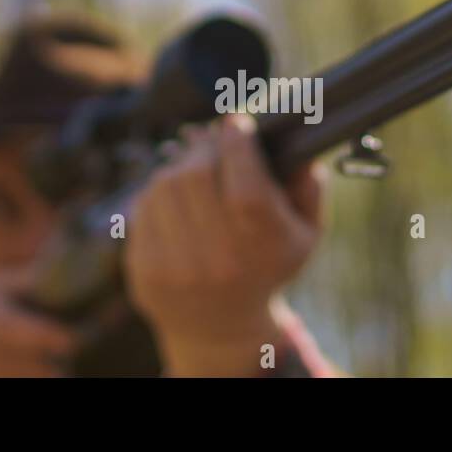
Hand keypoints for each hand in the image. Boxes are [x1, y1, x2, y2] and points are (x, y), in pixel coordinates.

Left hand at [125, 113, 324, 375]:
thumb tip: (302, 152)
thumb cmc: (267, 268)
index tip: (235, 123)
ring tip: (194, 170)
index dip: (237, 140)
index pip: (244, 178)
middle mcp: (217, 259)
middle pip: (196, 174)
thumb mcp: (305, 235)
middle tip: (211, 139)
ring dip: (178, 167)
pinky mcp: (144, 271)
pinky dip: (156, 193)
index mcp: (260, 245)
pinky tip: (174, 198)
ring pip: (163, 184)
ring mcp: (176, 268)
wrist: (222, 328)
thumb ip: (310, 191)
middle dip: (204, 147)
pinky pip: (141, 208)